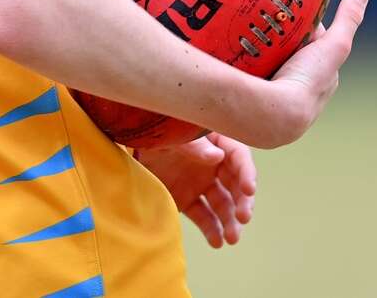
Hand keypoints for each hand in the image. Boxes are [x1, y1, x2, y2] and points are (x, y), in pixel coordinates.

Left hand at [136, 133, 256, 247]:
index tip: (249, 189)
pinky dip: (211, 229)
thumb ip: (194, 146)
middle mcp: (213, 164)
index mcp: (215, 141)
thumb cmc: (155, 134)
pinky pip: (203, 216)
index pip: (238, 156)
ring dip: (230, 221)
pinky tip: (217, 242)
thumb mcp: (172, 137)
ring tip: (232, 238)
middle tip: (243, 217)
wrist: (128, 149)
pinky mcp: (188, 200)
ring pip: (223, 204)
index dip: (246, 172)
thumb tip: (218, 157)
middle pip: (235, 184)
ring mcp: (201, 183)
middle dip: (242, 202)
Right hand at [254, 0, 369, 147]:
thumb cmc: (308, 81)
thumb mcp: (333, 45)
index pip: (313, 40)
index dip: (302, 21)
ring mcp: (277, 93)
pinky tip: (235, 48)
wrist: (272, 115)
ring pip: (269, 59)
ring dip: (259, 46)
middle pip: (290, 49)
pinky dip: (245, 59)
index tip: (288, 4)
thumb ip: (348, 20)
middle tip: (262, 13)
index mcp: (321, 77)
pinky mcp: (256, 96)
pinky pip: (250, 69)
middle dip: (278, 33)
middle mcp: (301, 88)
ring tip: (244, 29)